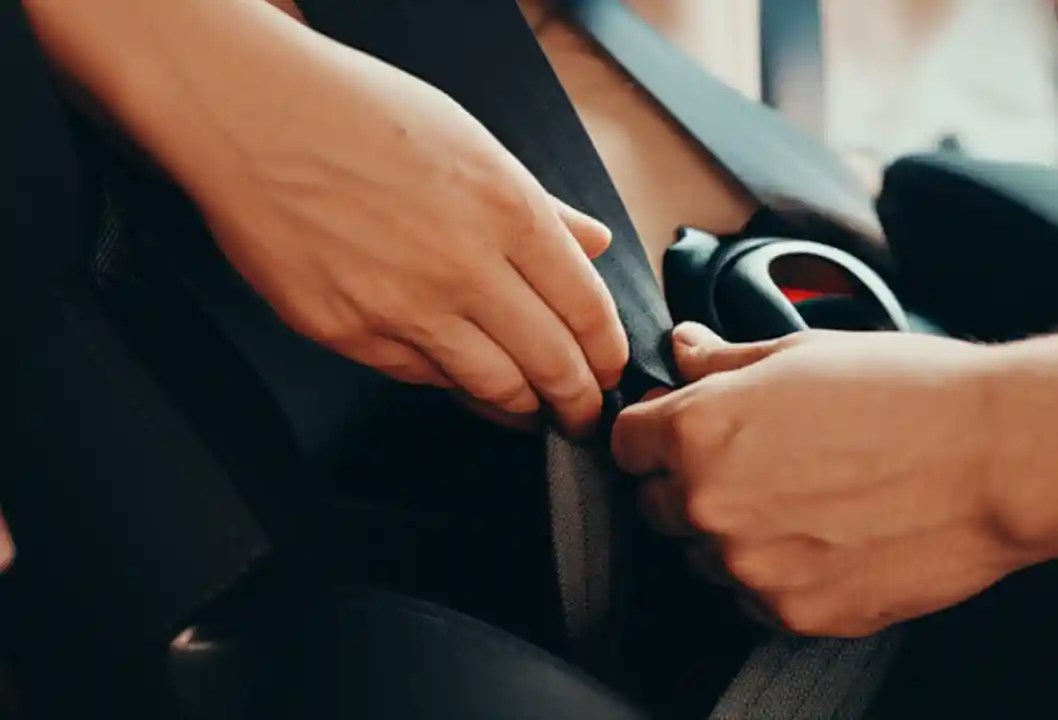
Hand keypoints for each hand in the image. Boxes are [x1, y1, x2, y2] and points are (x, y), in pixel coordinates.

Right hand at [103, 1, 628, 436]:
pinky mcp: (348, 334)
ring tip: (533, 410)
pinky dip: (453, 385)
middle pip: (552, 365)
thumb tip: (593, 243)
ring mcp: (403, 308)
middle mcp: (464, 266)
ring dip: (524, 409)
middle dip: (579, 402)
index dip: (608, 353)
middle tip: (584, 413)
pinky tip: (463, 379)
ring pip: (492, 389)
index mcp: (506, 210)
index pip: (587, 310)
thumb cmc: (359, 114)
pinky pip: (421, 380)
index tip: (610, 368)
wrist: (250, 114)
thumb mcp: (471, 141)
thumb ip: (541, 205)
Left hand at [612, 323, 1034, 636]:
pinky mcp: (794, 613)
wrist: (996, 459)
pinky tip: (829, 536)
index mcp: (699, 429)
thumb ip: (723, 360)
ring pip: (705, 557)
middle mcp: (709, 502)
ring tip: (806, 499)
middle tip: (758, 462)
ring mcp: (750, 566)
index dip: (653, 432)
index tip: (679, 432)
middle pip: (656, 505)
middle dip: (688, 483)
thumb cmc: (908, 392)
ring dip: (732, 534)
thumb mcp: (803, 352)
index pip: (625, 442)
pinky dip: (777, 575)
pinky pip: (755, 599)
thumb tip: (682, 348)